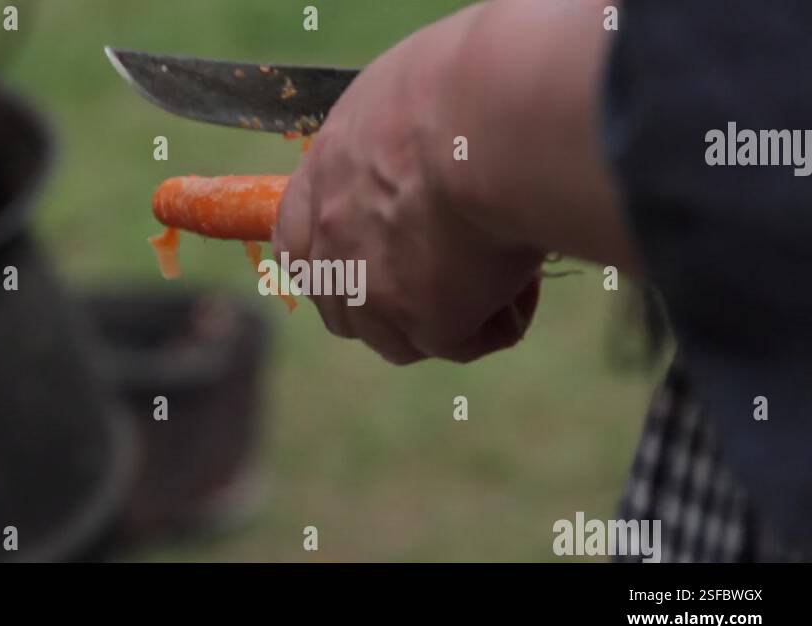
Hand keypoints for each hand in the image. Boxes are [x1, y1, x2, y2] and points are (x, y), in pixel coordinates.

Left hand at [273, 4, 544, 364]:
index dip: (332, 264)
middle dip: (391, 306)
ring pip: (402, 339)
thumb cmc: (465, 86)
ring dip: (448, 317)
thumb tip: (432, 170)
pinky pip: (465, 341)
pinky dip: (500, 318)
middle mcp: (333, 238)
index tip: (372, 260)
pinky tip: (525, 274)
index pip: (297, 246)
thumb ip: (400, 145)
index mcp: (326, 173)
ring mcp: (371, 289)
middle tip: (452, 274)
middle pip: (343, 309)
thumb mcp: (409, 96)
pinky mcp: (425, 323)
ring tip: (504, 266)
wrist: (490, 121)